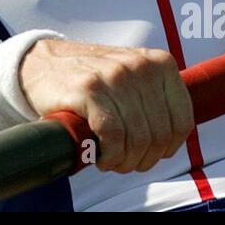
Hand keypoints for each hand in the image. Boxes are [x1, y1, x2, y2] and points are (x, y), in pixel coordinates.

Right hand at [19, 38, 192, 173]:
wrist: (42, 63)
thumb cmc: (90, 76)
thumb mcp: (132, 74)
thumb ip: (156, 97)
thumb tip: (172, 139)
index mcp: (160, 63)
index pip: (182, 120)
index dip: (169, 147)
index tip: (152, 154)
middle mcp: (141, 66)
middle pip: (159, 135)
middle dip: (143, 159)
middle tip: (125, 162)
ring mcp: (114, 75)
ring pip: (137, 139)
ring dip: (124, 161)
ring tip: (111, 160)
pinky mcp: (89, 89)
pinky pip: (112, 135)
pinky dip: (109, 154)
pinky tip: (99, 155)